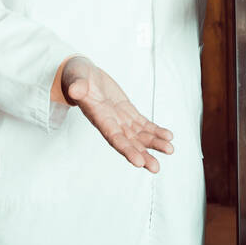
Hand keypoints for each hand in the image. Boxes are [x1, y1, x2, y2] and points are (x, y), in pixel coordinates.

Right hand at [59, 56, 173, 172]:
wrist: (83, 76)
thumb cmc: (77, 79)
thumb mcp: (76, 79)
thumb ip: (77, 86)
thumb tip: (75, 90)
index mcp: (99, 118)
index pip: (114, 138)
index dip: (126, 150)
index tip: (138, 162)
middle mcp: (111, 123)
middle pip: (129, 143)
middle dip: (143, 155)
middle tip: (155, 168)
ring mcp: (121, 119)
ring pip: (139, 136)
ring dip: (154, 144)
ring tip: (169, 150)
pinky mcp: (128, 112)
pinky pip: (144, 124)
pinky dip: (156, 131)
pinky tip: (168, 136)